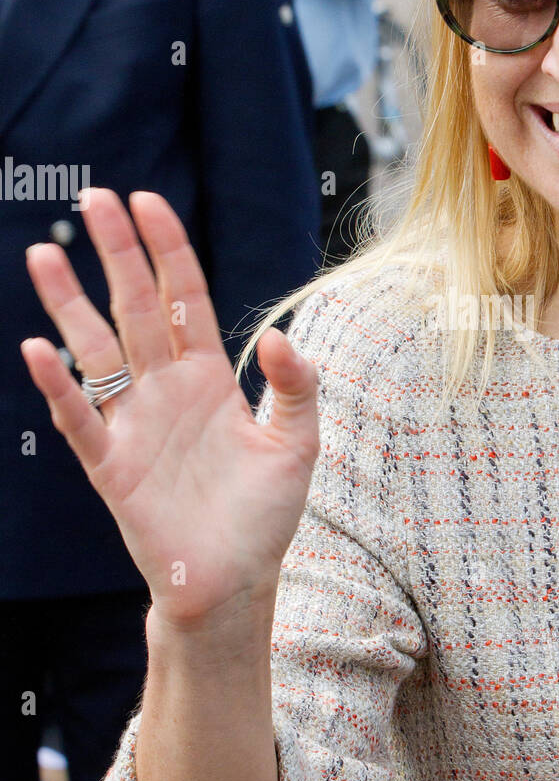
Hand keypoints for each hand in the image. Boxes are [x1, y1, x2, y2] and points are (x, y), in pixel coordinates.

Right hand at [20, 189, 319, 630]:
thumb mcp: (297, 443)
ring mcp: (135, 423)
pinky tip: (39, 350)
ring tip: (44, 253)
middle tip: (94, 198)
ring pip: (97, 349)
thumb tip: (276, 337)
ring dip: (70, 303)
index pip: (185, 298)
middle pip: (137, 307)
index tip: (148, 202)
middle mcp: (166, 390)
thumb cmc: (265, 514)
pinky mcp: (112, 465)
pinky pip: (80, 417)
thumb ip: (296, 387)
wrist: (235, 581)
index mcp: (209, 378)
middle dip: (117, 254)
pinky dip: (60, 386)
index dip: (167, 250)